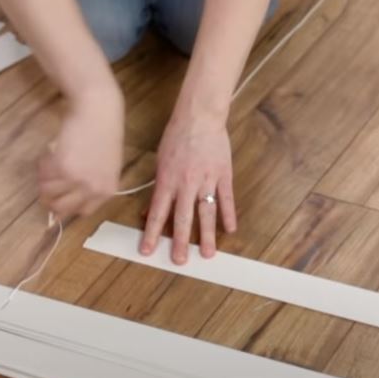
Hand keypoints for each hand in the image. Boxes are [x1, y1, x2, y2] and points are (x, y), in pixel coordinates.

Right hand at [38, 81, 124, 217]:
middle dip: (50, 197)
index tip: (61, 197)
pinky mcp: (61, 166)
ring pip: (47, 192)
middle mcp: (92, 189)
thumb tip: (72, 194)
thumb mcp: (107, 164)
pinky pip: (43, 174)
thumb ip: (94, 181)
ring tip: (50, 164)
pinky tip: (49, 152)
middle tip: (47, 183)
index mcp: (107, 190)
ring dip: (44, 179)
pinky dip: (42, 164)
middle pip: (62, 208)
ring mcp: (76, 179)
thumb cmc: (105, 132)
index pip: (84, 212)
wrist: (99, 111)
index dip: (70, 205)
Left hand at [140, 110, 236, 263]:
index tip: (147, 251)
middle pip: (182, 218)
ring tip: (208, 254)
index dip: (151, 233)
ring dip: (207, 235)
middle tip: (180, 261)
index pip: (157, 212)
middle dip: (180, 242)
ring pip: (206, 212)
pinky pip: (226, 198)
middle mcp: (186, 183)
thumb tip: (148, 211)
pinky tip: (231, 229)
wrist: (199, 116)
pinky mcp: (223, 174)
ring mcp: (206, 179)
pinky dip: (229, 214)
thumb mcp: (160, 162)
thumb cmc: (176, 137)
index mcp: (167, 180)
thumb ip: (157, 188)